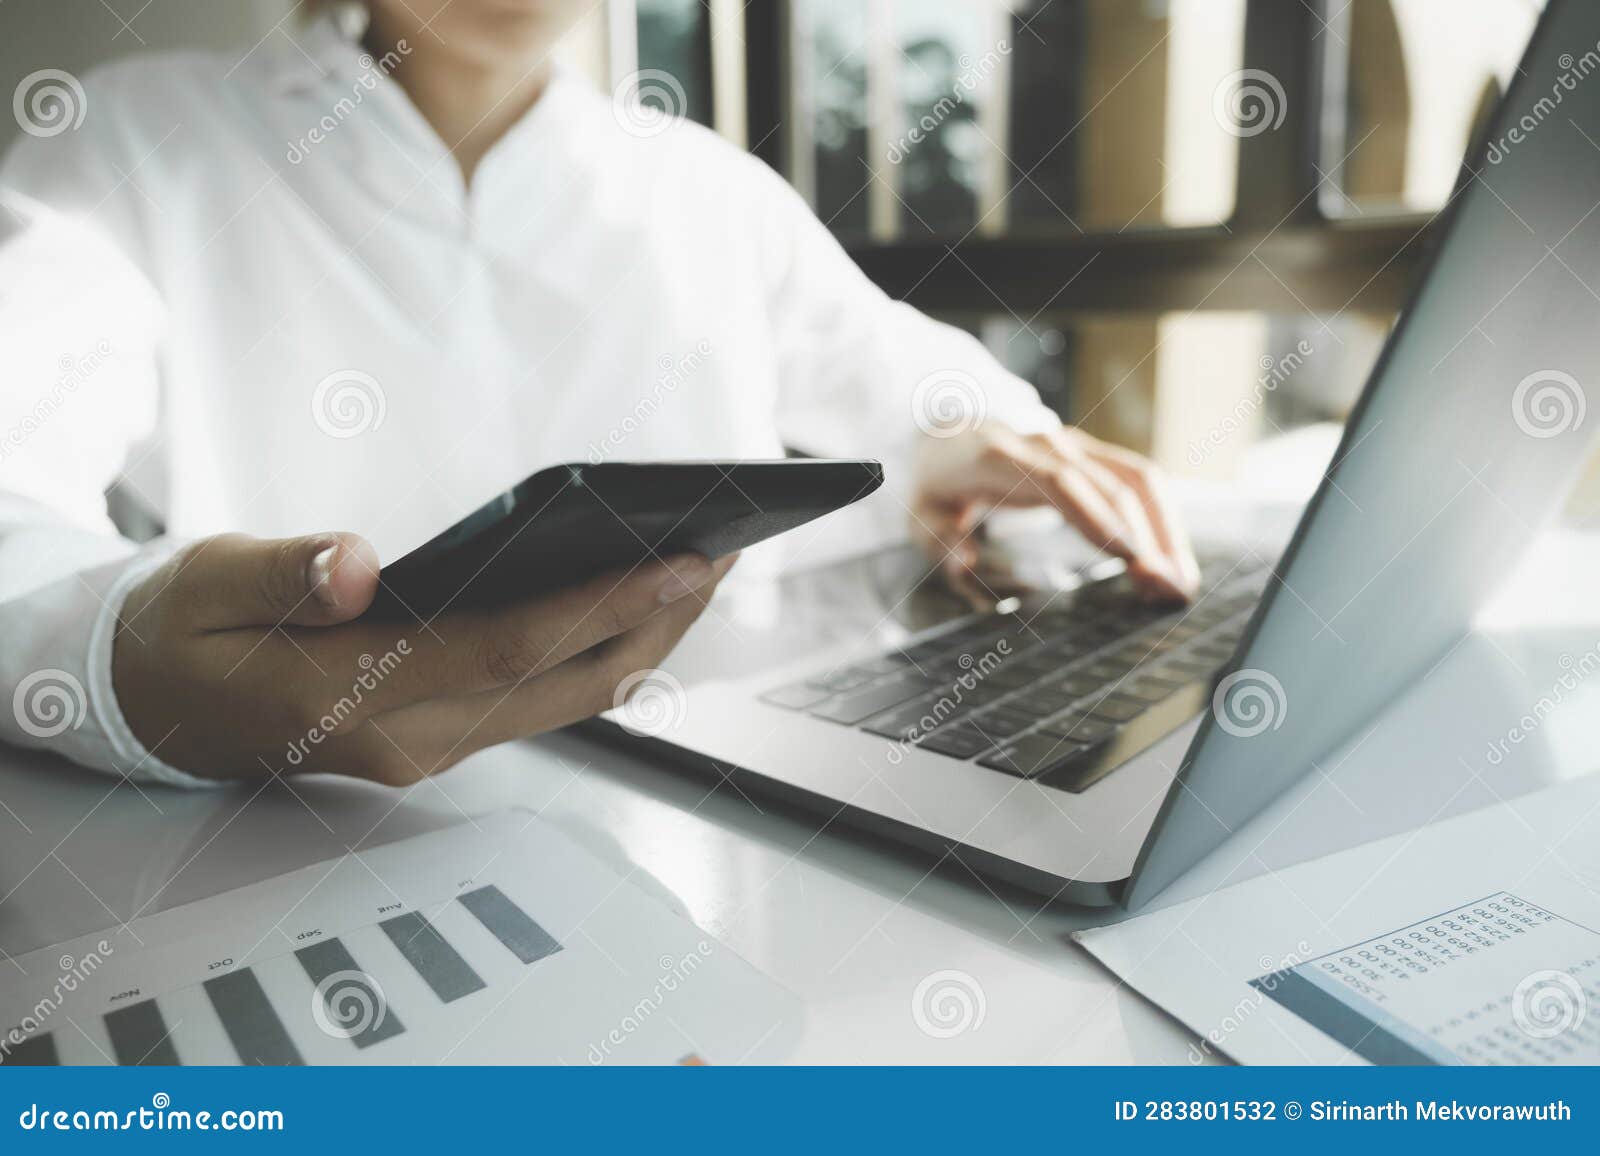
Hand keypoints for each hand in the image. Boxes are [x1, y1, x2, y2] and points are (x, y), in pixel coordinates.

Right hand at [112, 533, 732, 783]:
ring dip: (641, 642)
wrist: (153, 708)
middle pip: (561, 685)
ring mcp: (430, 748)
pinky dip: (601, 654)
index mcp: (348, 698)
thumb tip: (358, 560)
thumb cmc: (180, 636)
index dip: (600, 605)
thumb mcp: (203, 586)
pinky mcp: (443, 737)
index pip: (503, 650)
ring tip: (700, 575)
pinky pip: (542, 701)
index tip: (678, 560)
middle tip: (723, 556)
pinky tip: (638, 606)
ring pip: (564, 701)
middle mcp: (407, 739)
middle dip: (653, 623)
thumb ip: (280, 573)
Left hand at [911, 424, 1199, 601]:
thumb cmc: (938, 481)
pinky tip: (1171, 558)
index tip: (1129, 557)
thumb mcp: (920, 515)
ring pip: (1139, 479)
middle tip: (1171, 589)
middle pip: (1113, 483)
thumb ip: (941, 544)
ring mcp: (1076, 446)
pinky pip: (1139, 481)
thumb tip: (967, 567)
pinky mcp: (1094, 455)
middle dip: (1149, 537)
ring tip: (1183, 582)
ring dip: (1168, 530)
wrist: (948, 431)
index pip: (1060, 482)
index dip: (1098, 517)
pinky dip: (1162, 518)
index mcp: (1001, 458)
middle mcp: (1048, 444)